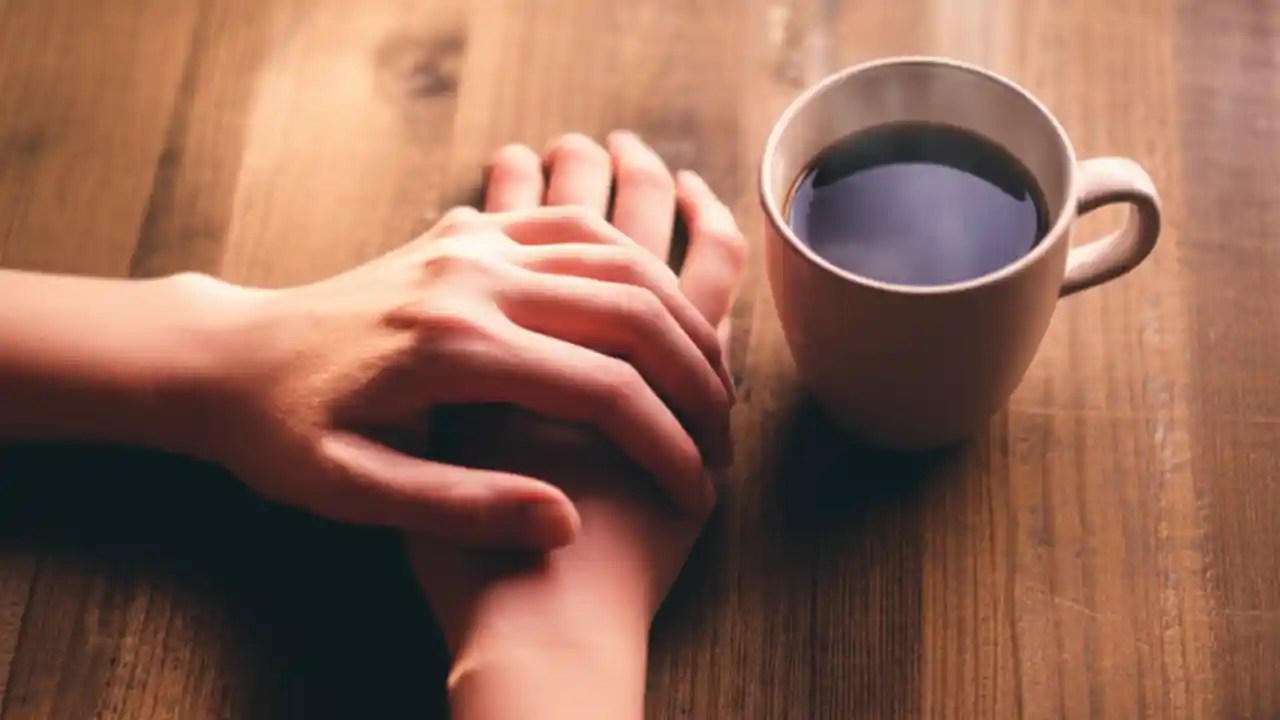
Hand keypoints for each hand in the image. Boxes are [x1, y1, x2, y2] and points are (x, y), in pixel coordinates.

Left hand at [207, 194, 733, 547]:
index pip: (601, 388)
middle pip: (628, 307)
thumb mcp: (353, 490)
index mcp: (453, 349)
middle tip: (724, 424)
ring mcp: (469, 246)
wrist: (227, 356)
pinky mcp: (464, 235)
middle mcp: (471, 281)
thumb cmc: (282, 435)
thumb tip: (562, 520)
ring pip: (612, 251)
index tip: (695, 489)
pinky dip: (625, 254)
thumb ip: (461, 505)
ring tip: (706, 365)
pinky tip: (650, 296)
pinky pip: (568, 224)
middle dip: (694, 369)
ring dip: (674, 304)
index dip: (664, 443)